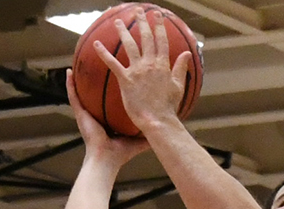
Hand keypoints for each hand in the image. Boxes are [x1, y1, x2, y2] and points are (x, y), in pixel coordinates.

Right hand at [67, 71, 147, 167]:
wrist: (107, 160)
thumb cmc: (121, 153)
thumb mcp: (139, 140)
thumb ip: (151, 132)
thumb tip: (165, 127)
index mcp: (109, 118)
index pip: (112, 101)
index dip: (115, 89)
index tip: (119, 75)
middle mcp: (97, 113)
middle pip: (96, 92)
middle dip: (97, 78)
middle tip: (100, 62)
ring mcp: (87, 113)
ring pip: (82, 90)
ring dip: (80, 77)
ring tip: (79, 62)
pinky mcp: (79, 114)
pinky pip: (73, 95)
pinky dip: (70, 84)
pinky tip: (68, 72)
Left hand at [92, 14, 193, 133]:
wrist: (158, 121)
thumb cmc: (169, 108)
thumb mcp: (178, 87)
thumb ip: (180, 68)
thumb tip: (186, 53)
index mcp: (164, 65)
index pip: (162, 41)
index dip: (160, 26)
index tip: (158, 16)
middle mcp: (151, 64)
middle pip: (146, 38)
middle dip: (142, 22)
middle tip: (138, 11)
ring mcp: (138, 71)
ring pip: (130, 46)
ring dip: (123, 31)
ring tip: (117, 22)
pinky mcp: (126, 80)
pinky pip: (112, 63)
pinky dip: (103, 53)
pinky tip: (96, 44)